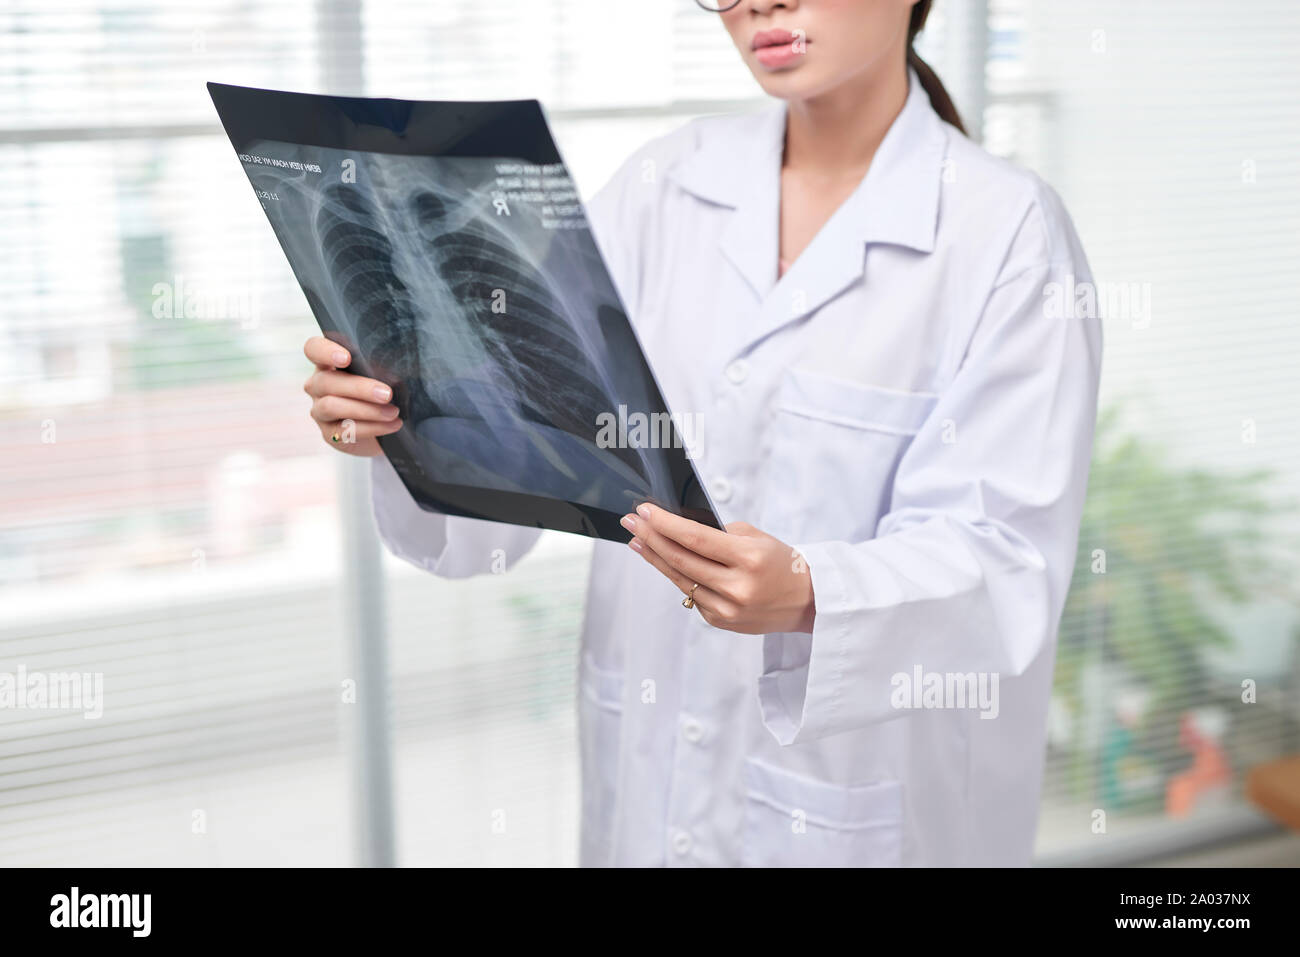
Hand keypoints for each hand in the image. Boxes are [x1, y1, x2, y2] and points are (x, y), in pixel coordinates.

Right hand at [302, 336, 402, 455]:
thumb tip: (394, 368)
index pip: (313, 349)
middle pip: (326, 381)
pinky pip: (344, 431)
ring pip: (331, 406)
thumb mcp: (383, 374)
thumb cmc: (383, 390)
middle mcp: (318, 385)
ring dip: (366, 410)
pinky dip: (372, 427)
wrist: (386, 426)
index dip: (325, 351)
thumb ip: (379, 367)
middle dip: (359, 388)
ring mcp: (320, 410)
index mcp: (328, 363)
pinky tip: (392, 424)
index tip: (346, 358)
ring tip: (393, 412)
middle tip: (387, 394)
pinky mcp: (329, 434)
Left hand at [621, 503, 814, 634]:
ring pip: (680, 579)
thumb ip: (718, 534)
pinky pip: (692, 594)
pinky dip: (677, 576)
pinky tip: (665, 562)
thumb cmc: (781, 563)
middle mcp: (737, 587)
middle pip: (681, 559)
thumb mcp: (756, 539)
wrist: (807, 601)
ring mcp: (727, 608)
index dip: (664, 524)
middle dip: (651, 538)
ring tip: (637, 540)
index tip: (644, 511)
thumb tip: (677, 527)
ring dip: (655, 558)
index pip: (695, 538)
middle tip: (631, 522)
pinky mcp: (721, 621)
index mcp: (749, 559)